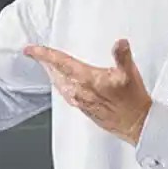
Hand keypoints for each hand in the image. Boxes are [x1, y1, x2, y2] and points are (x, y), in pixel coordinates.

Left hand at [24, 39, 152, 145]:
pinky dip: (60, 84)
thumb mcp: (130, 74)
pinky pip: (65, 93)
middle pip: (55, 73)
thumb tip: (120, 43)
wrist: (136, 125)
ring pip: (59, 84)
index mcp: (87, 80)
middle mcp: (80, 91)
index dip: (43, 54)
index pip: (60, 63)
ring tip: (46, 65)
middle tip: (36, 53)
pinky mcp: (84, 107)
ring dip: (51, 73)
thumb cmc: (132, 102)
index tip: (30, 50)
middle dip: (45, 62)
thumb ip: (123, 56)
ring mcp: (80, 101)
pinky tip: (63, 83)